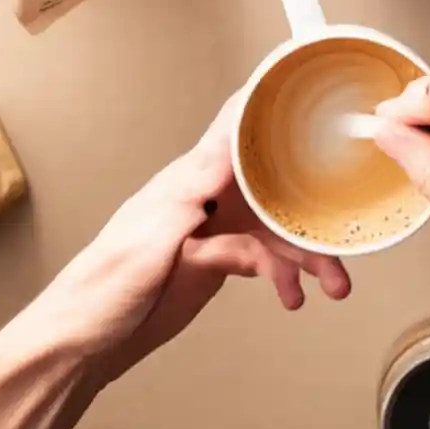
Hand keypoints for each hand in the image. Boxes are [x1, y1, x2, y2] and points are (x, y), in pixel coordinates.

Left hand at [24, 93, 351, 384]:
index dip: (267, 102)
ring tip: (335, 284)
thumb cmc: (99, 290)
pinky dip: (285, 278)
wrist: (84, 346)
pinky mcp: (217, 263)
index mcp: (185, 181)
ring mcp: (213, 231)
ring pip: (276, 230)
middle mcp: (204, 199)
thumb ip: (187, 197)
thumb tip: (224, 152)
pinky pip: (265, 261)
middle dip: (311, 198)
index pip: (232, 128)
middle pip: (271, 183)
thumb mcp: (144, 242)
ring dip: (308, 255)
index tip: (305, 82)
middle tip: (345, 217)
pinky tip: (294, 296)